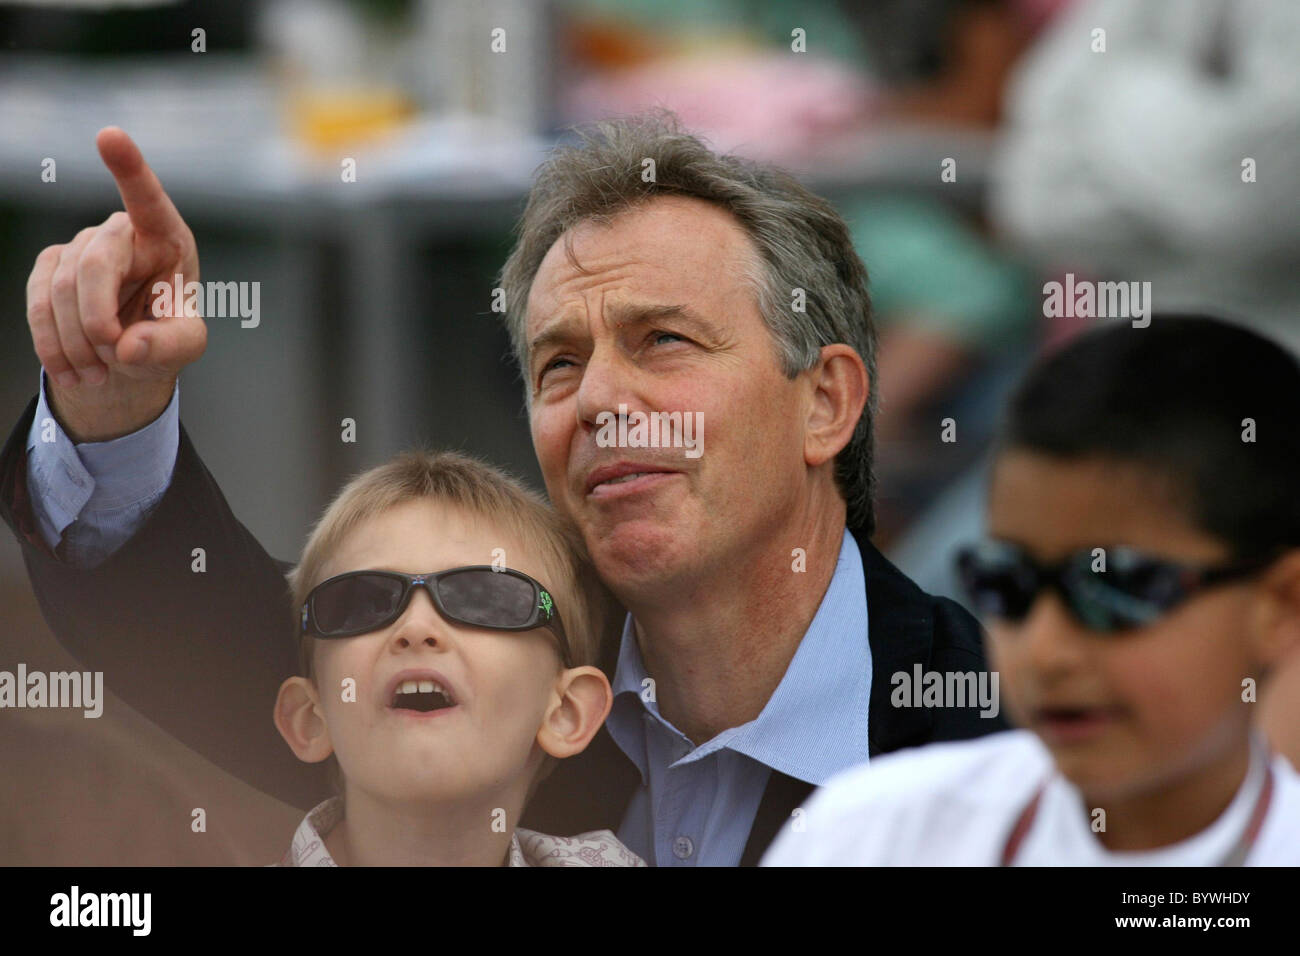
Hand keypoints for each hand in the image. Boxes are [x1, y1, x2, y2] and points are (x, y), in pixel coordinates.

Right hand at [26, 127, 205, 441]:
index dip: (129, 169)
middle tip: (113, 354)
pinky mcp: (49, 267)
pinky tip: (73, 371)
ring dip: (78, 341)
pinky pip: (38, 305)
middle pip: (96, 262)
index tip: (109, 135)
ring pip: (62, 290)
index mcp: (165, 237)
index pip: (147, 199)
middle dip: (98, 316)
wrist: (128, 350)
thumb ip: (170, 346)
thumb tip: (130, 347)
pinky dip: (53, 345)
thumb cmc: (166, 334)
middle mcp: (121, 233)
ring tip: (101, 373)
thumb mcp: (185, 345)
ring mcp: (81, 246)